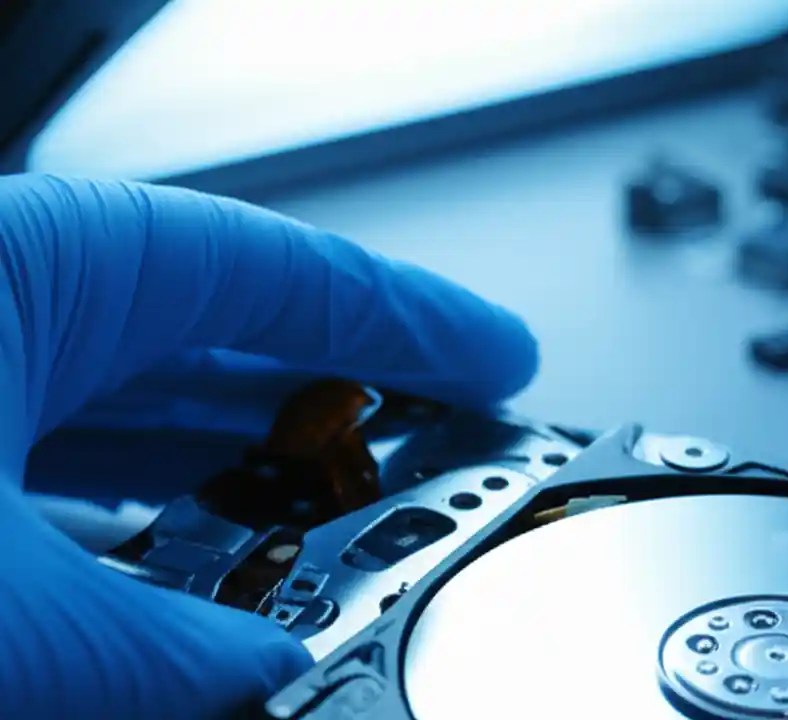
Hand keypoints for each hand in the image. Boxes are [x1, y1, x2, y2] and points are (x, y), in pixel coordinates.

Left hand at [0, 174, 537, 717]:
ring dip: (261, 464)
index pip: (291, 273)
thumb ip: (172, 653)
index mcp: (46, 262)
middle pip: (242, 336)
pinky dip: (168, 496)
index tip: (502, 357)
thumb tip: (267, 676)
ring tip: (343, 514)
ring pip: (166, 392)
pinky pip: (94, 440)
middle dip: (350, 405)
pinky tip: (208, 548)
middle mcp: (17, 288)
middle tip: (452, 451)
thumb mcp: (13, 618)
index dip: (421, 323)